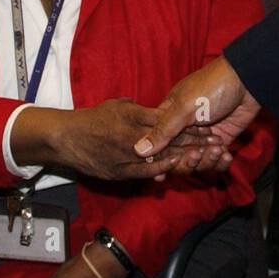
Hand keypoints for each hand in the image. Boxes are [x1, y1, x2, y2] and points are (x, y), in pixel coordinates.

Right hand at [14, 100, 199, 181]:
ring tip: (203, 157)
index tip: (209, 124)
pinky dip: (163, 170)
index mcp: (136, 115)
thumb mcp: (120, 105)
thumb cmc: (93, 118)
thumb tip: (159, 111)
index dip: (190, 123)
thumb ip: (141, 109)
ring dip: (184, 157)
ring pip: (161, 156)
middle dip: (194, 141)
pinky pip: (145, 173)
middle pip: (170, 139)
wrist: (64, 138)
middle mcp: (134, 135)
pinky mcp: (120, 172)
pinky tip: (177, 169)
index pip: (170, 120)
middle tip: (214, 141)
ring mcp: (127, 156)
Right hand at [133, 57, 261, 180]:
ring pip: (197, 162)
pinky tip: (227, 155)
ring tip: (217, 150)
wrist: (248, 81)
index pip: (158, 144)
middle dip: (186, 161)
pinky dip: (220, 162)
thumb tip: (137, 150)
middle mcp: (183, 128)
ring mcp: (203, 136)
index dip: (159, 161)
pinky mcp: (220, 141)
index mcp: (169, 116)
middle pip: (176, 158)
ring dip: (206, 161)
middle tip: (196, 155)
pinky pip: (215, 160)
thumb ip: (164, 130)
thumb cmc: (212, 87)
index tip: (161, 175)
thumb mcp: (185, 107)